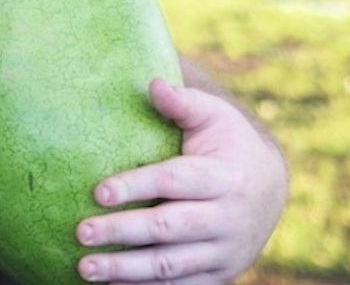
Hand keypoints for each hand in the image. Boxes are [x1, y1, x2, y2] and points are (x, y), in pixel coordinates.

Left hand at [72, 79, 287, 283]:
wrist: (269, 191)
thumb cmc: (227, 145)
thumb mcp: (213, 117)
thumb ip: (182, 104)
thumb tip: (152, 83)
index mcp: (226, 178)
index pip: (175, 182)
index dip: (137, 186)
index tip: (97, 191)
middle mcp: (227, 219)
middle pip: (169, 229)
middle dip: (123, 232)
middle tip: (81, 232)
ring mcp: (224, 252)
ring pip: (170, 266)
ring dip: (126, 270)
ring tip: (85, 267)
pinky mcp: (217, 275)